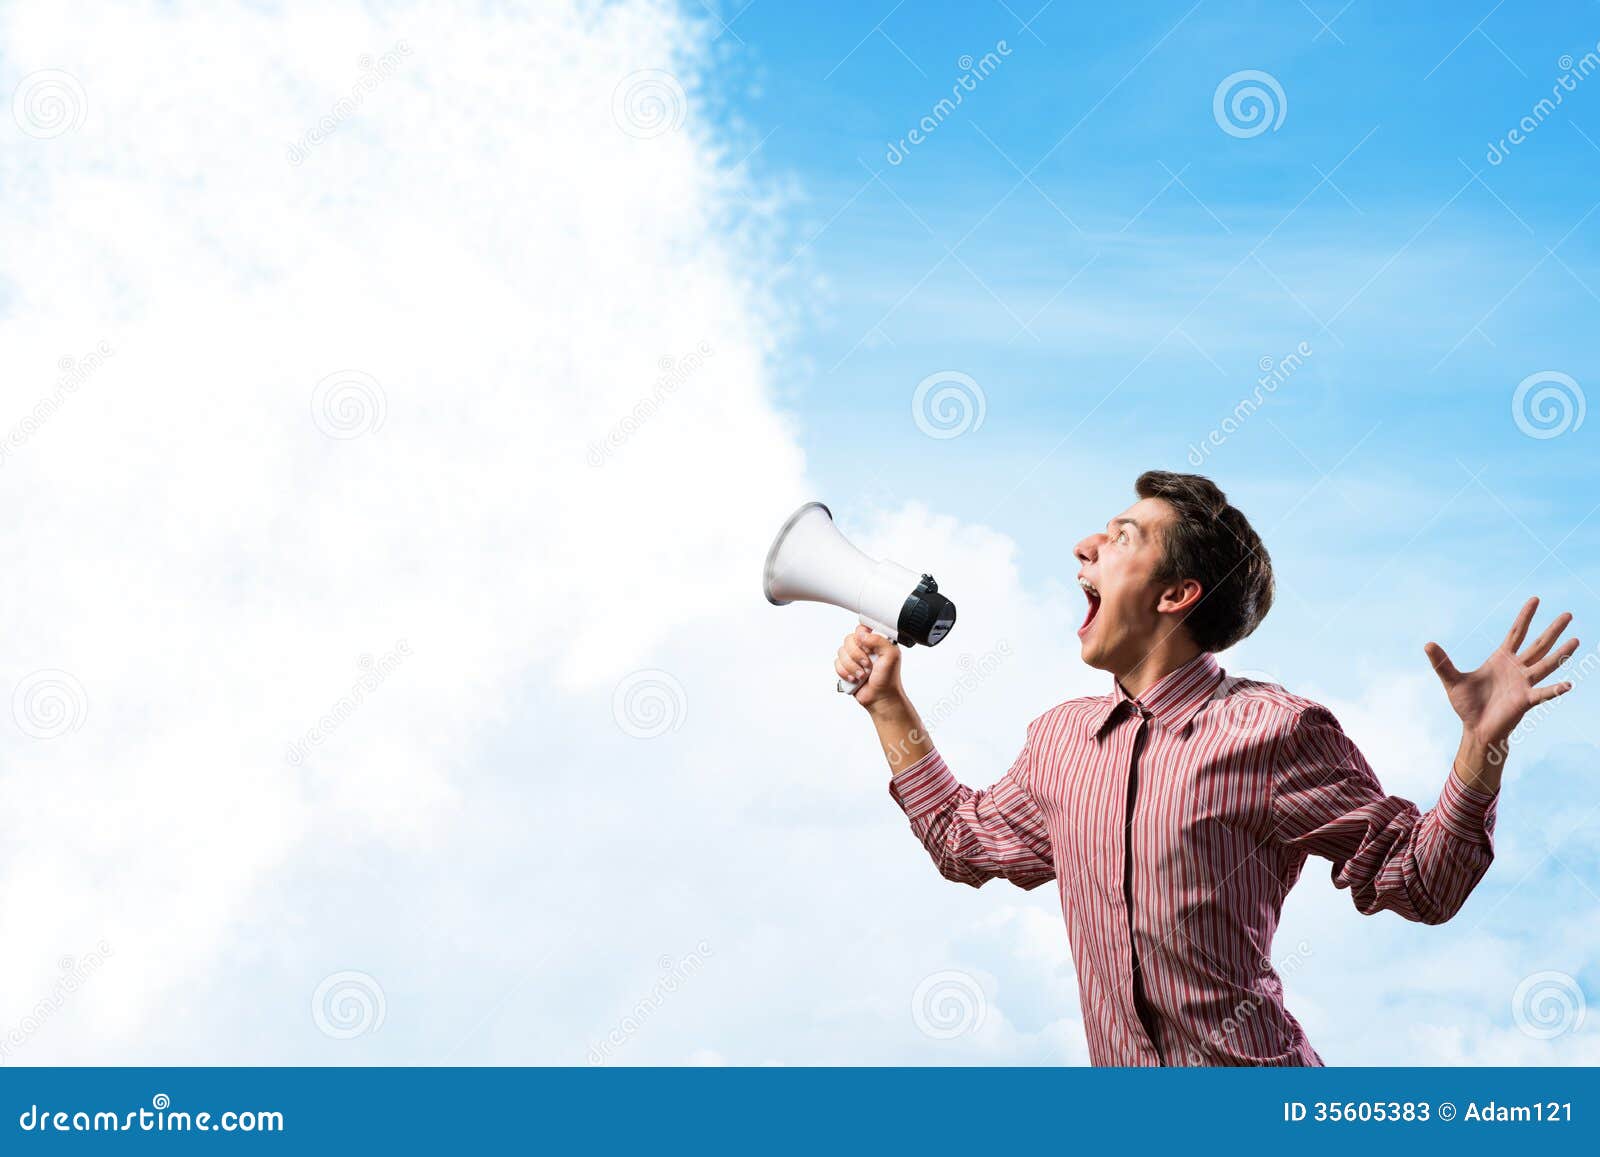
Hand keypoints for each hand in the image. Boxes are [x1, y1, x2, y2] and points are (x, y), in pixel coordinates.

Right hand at [834, 624, 903, 709]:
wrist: (880, 698)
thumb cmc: (888, 679)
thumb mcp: (891, 656)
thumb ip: (879, 640)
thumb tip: (862, 635)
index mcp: (875, 642)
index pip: (861, 629)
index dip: (861, 637)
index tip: (867, 648)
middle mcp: (864, 648)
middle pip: (848, 640)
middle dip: (857, 655)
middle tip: (867, 665)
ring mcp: (854, 658)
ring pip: (841, 652)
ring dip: (852, 666)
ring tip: (862, 675)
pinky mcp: (846, 668)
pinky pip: (837, 664)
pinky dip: (845, 672)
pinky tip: (855, 678)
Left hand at [1425, 597, 1577, 749]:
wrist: (1475, 728)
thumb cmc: (1467, 704)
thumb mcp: (1451, 680)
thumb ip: (1441, 662)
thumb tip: (1427, 643)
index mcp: (1501, 659)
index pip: (1516, 632)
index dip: (1525, 616)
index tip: (1535, 599)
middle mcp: (1517, 669)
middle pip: (1538, 644)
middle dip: (1552, 630)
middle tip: (1568, 614)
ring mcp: (1524, 684)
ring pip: (1546, 665)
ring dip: (1561, 654)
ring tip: (1576, 640)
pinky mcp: (1525, 701)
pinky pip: (1543, 694)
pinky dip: (1555, 689)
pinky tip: (1568, 684)